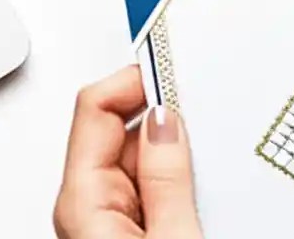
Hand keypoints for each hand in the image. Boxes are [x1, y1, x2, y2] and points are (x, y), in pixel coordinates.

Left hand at [54, 66, 203, 238]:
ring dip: (174, 156)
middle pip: (120, 130)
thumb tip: (165, 119)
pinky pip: (148, 189)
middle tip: (205, 119)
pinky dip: (175, 181)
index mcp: (82, 202)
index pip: (95, 107)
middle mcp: (84, 208)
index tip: (174, 70)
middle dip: (163, 119)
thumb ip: (168, 178)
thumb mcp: (172, 238)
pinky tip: (202, 197)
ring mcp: (104, 221)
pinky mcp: (126, 233)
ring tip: (211, 172)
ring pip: (139, 160)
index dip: (136, 80)